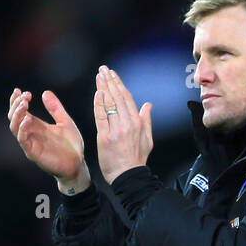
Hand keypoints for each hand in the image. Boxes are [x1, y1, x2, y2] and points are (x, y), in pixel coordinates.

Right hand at [8, 87, 86, 185]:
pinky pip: (22, 140)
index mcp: (36, 125)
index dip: (16, 100)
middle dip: (16, 104)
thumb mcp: (65, 122)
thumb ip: (56, 108)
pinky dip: (22, 129)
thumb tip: (45, 92)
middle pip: (13, 117)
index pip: (19, 111)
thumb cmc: (71, 146)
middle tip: (25, 96)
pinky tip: (27, 119)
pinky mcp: (33, 153)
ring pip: (14, 127)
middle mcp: (30, 133)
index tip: (20, 90)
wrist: (77, 164)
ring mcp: (30, 143)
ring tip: (24, 104)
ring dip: (17, 114)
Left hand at [94, 65, 153, 184]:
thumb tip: (148, 105)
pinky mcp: (105, 137)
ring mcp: (116, 130)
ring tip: (99, 76)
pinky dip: (99, 103)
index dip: (119, 84)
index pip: (127, 98)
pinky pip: (101, 116)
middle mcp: (127, 124)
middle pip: (117, 97)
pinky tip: (97, 93)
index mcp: (137, 123)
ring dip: (103, 88)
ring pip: (109, 104)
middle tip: (104, 69)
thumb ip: (146, 120)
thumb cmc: (137, 159)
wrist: (128, 176)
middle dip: (110, 81)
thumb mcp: (147, 139)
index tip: (113, 74)